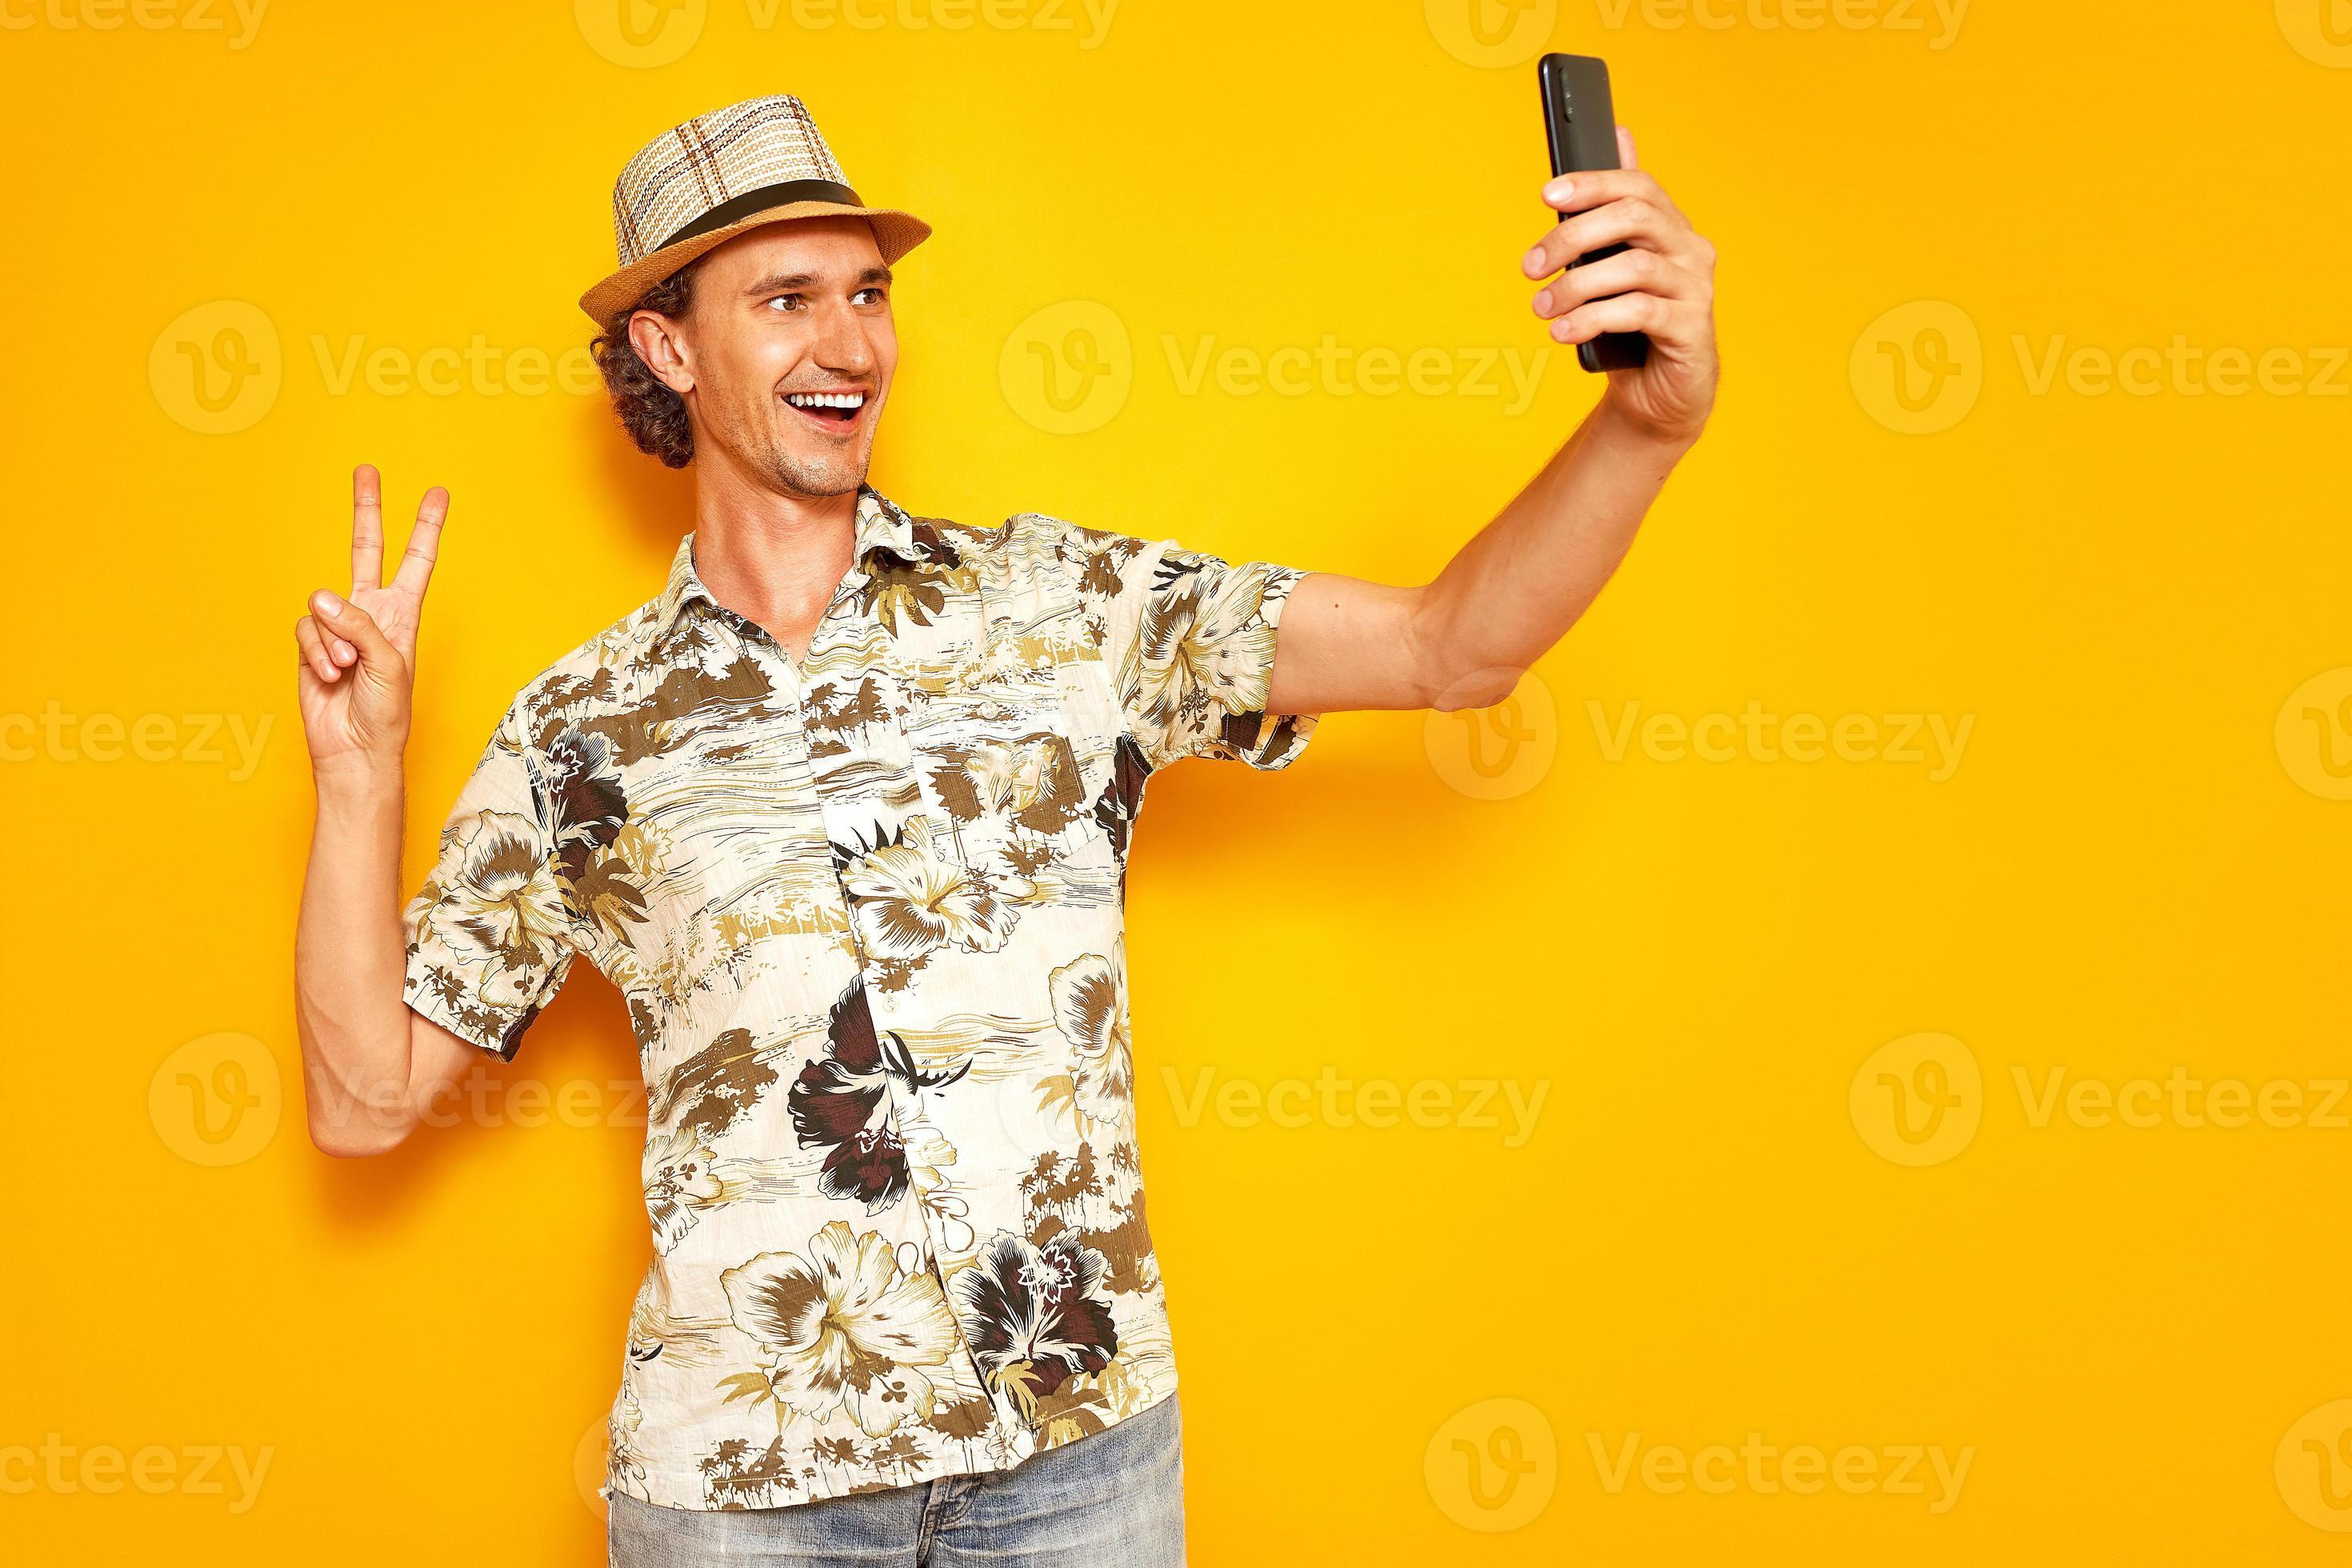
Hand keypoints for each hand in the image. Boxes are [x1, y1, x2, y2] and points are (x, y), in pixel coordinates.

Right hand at [294, 465, 445, 776]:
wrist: (355, 749)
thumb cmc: (385, 713)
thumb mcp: (388, 665)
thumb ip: (358, 625)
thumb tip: (321, 595)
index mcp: (402, 615)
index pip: (416, 561)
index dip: (426, 528)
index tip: (437, 493)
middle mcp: (371, 613)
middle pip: (366, 549)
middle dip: (367, 510)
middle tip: (366, 469)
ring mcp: (338, 626)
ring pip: (324, 603)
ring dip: (333, 639)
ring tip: (345, 669)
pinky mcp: (310, 643)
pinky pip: (306, 630)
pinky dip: (316, 653)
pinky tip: (329, 674)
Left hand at [1523, 127, 1718, 444]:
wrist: (1660, 394)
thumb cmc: (1633, 328)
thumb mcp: (1616, 266)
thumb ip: (1614, 212)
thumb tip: (1620, 133)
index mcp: (1671, 229)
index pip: (1637, 187)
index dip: (1593, 184)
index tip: (1547, 195)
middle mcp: (1691, 251)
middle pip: (1633, 219)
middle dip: (1573, 236)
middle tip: (1531, 266)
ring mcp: (1696, 290)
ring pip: (1633, 268)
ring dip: (1576, 286)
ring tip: (1541, 308)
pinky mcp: (1691, 330)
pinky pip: (1639, 312)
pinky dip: (1593, 319)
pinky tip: (1563, 331)